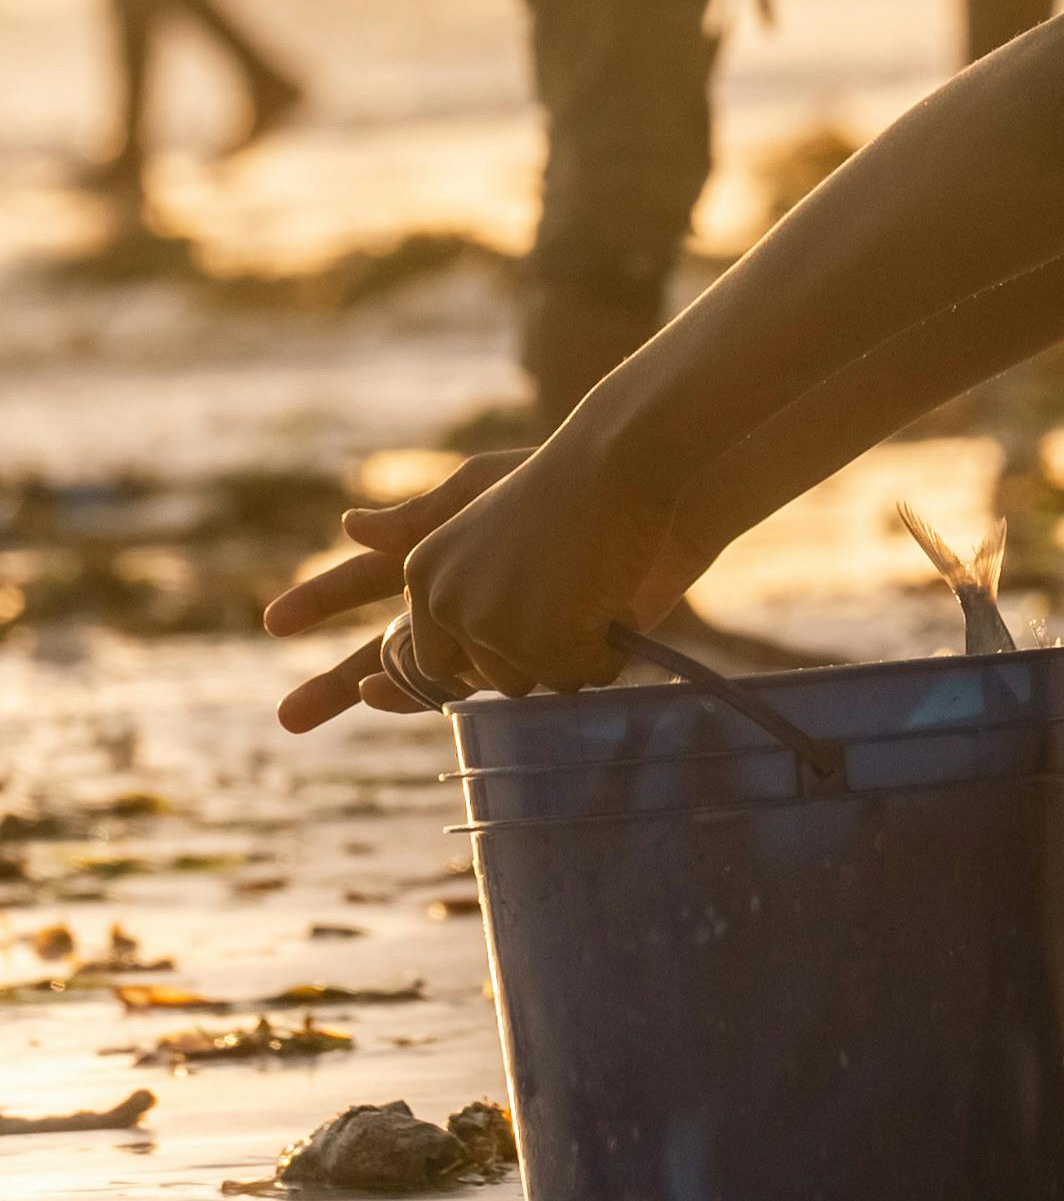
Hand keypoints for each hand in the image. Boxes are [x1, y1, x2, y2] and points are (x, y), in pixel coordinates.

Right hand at [264, 439, 705, 720]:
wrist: (653, 495)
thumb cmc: (567, 482)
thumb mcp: (485, 488)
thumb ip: (424, 515)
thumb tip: (349, 526)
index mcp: (441, 554)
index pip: (365, 585)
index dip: (322, 603)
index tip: (273, 623)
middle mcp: (465, 601)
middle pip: (388, 648)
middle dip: (339, 681)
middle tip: (286, 717)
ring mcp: (504, 630)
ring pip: (438, 675)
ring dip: (401, 689)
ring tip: (366, 693)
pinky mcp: (549, 652)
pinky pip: (500, 685)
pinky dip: (470, 690)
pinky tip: (448, 690)